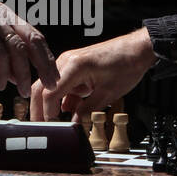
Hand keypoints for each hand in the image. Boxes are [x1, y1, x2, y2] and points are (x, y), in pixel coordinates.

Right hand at [0, 0, 58, 96]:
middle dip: (44, 64)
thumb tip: (17, 78)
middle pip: (33, 40)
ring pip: (18, 49)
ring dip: (23, 73)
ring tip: (23, 91)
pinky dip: (2, 71)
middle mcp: (3, 14)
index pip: (34, 36)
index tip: (53, 75)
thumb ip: (1, 61)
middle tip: (51, 84)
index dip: (46, 56)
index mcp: (7, 16)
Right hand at [31, 28, 155, 121]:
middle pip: (42, 87)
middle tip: (40, 126)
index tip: (50, 126)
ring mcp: (70, 62)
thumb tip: (74, 124)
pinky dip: (63, 98)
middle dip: (39, 109)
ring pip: (51, 86)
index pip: (49, 93)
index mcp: (74, 66)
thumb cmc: (126, 64)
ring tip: (54, 121)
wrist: (137, 49)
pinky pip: (63, 84)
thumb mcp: (107, 94)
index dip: (47, 113)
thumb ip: (87, 110)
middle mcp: (67, 61)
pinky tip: (68, 110)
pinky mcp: (75, 66)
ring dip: (51, 104)